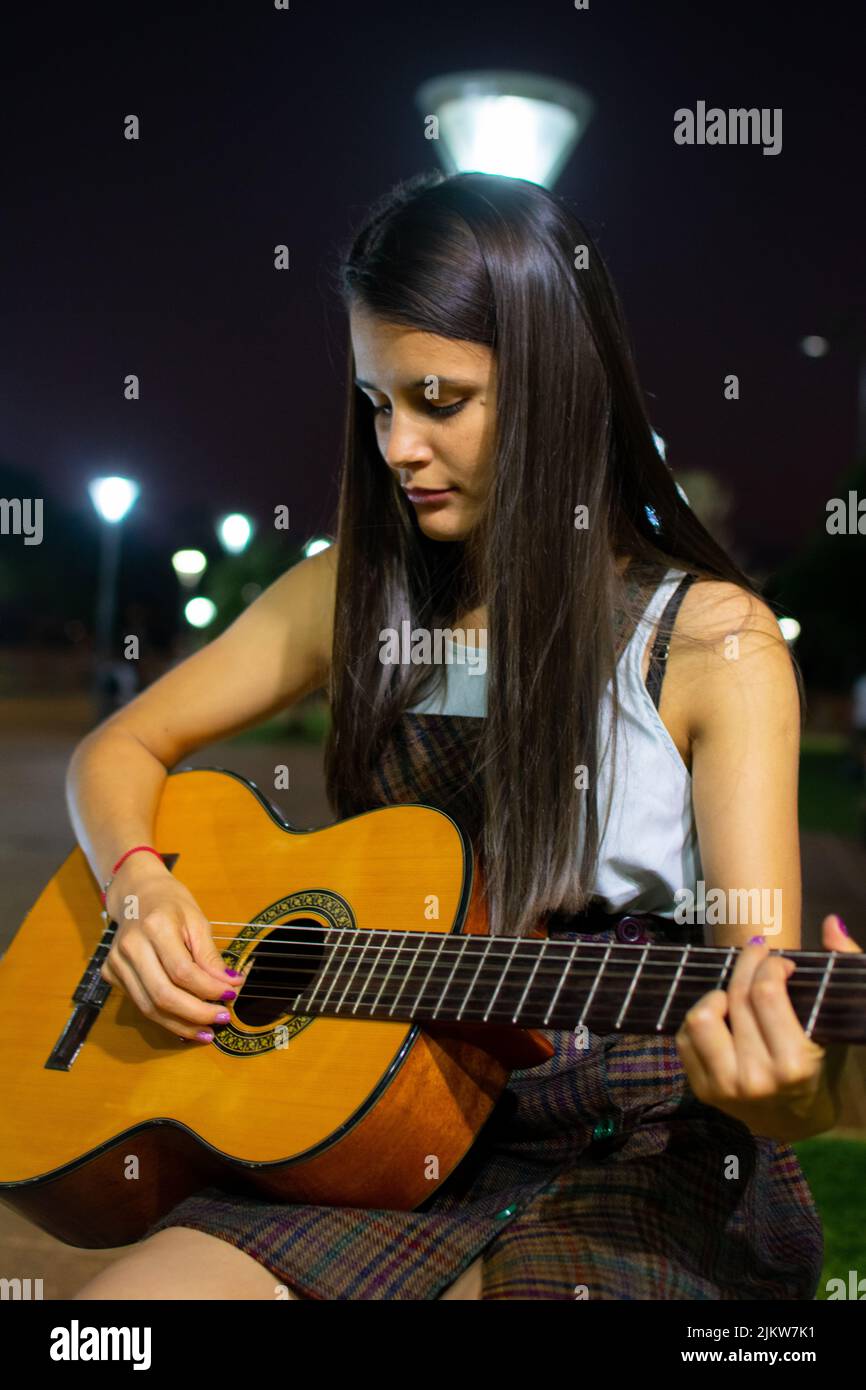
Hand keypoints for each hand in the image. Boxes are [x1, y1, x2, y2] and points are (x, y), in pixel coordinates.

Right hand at [100, 859, 246, 1041]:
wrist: (137, 894)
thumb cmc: (171, 904)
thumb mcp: (197, 921)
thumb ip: (210, 956)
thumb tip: (231, 985)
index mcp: (155, 926)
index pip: (182, 971)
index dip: (209, 989)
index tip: (231, 996)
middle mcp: (130, 946)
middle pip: (163, 995)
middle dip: (196, 1014)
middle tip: (221, 1019)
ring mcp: (116, 962)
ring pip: (149, 1007)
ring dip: (181, 1024)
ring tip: (207, 1030)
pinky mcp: (110, 973)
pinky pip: (140, 1004)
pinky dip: (164, 1017)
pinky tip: (186, 1021)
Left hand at [674, 915, 860, 1141]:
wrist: (799, 1121)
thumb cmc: (823, 1065)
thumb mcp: (834, 1020)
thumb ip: (842, 966)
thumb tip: (832, 923)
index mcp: (794, 1064)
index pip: (765, 993)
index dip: (769, 963)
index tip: (780, 960)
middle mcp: (756, 1079)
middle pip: (735, 997)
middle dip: (746, 964)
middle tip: (757, 955)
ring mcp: (725, 1088)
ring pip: (700, 1017)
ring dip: (717, 995)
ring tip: (735, 994)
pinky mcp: (702, 1091)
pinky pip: (684, 1038)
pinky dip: (701, 1018)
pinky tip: (723, 1017)